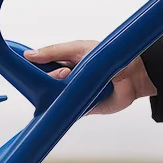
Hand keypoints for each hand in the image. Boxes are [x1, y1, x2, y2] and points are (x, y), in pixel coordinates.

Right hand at [23, 41, 155, 114]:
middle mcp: (65, 80)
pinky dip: (58, 112)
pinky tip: (58, 106)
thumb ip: (54, 51)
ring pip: (51, 99)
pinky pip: (62, 113)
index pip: (40, 66)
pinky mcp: (79, 109)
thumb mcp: (78, 49)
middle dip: (50, 79)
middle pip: (44, 83)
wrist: (134, 76)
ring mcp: (71, 95)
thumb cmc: (110, 57)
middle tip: (64, 74)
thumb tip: (28, 55)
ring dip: (55, 94)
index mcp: (63, 62)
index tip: (29, 66)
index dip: (34, 67)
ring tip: (69, 84)